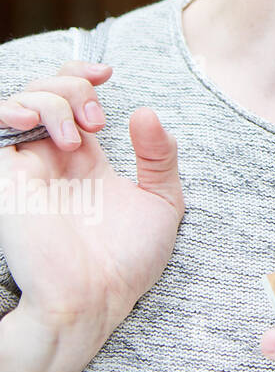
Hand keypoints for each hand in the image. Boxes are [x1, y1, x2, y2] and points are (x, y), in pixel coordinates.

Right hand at [0, 61, 184, 370]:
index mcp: (84, 160)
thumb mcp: (161, 200)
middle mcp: (52, 158)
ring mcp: (27, 166)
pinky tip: (43, 127)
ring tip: (83, 135)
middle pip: (44, 89)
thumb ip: (159, 156)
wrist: (99, 299)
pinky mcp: (7, 178)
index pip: (69, 98)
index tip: (109, 72)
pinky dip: (16, 110)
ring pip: (20, 100)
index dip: (82, 74)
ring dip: (53, 99)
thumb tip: (145, 112)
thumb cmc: (127, 261)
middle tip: (99, 121)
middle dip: (73, 86)